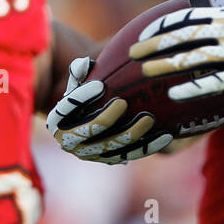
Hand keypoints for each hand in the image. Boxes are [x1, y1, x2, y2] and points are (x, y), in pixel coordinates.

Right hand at [45, 56, 173, 163]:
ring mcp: (92, 154)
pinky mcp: (112, 159)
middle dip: (107, 118)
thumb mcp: (79, 79)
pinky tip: (166, 134)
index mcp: (57, 121)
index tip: (99, 85)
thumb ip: (80, 70)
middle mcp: (70, 142)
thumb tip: (85, 64)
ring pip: (114, 146)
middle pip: (91, 130)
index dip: (82, 98)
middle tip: (123, 102)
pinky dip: (149, 146)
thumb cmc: (86, 89)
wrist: (92, 111)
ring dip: (132, 133)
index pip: (68, 109)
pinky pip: (132, 154)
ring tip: (149, 118)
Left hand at [129, 4, 223, 99]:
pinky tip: (174, 94)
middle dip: (156, 44)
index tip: (142, 33)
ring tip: (145, 71)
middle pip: (184, 36)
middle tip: (133, 52)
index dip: (163, 26)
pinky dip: (192, 89)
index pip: (187, 18)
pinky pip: (214, 82)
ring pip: (194, 58)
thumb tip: (199, 20)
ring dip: (167, 64)